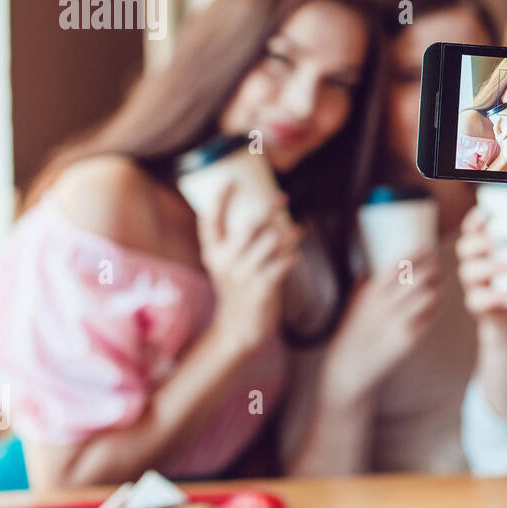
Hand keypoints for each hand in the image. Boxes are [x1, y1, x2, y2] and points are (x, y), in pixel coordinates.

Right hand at [196, 184, 302, 351]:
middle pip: (249, 225)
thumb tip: (264, 212)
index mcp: (212, 253)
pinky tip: (296, 254)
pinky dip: (292, 256)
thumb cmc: (237, 289)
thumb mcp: (226, 265)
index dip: (219, 199)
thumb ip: (237, 241)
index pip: (210, 221)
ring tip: (296, 230)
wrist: (238, 328)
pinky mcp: (261, 287)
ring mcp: (243, 275)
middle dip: (268, 209)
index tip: (230, 179)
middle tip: (282, 197)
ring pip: (271, 241)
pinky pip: (282, 263)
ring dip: (287, 234)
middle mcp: (225, 261)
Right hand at [319, 248, 441, 404]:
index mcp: (371, 292)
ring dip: (437, 288)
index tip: (427, 247)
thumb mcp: (354, 303)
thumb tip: (371, 269)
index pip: (398, 265)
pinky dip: (435, 309)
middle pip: (417, 277)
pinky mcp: (407, 340)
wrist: (349, 366)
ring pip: (428, 296)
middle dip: (433, 268)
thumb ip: (363, 285)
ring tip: (439, 285)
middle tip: (439, 265)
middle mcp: (384, 305)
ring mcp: (396, 322)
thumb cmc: (352, 331)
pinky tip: (435, 305)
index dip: (416, 253)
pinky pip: (429, 319)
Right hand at [455, 205, 506, 348]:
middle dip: (483, 241)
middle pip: (466, 247)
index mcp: (482, 246)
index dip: (475, 220)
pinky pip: (477, 301)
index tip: (489, 214)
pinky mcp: (479, 306)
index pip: (470, 228)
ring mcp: (473, 285)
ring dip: (490, 266)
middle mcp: (472, 262)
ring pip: (470, 272)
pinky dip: (493, 297)